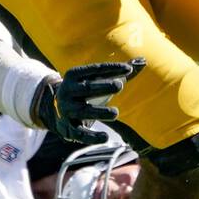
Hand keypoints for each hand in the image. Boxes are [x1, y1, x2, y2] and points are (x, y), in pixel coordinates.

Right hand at [29, 58, 145, 143]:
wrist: (55, 109)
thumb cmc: (84, 90)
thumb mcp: (95, 79)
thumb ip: (119, 72)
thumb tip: (143, 61)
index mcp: (74, 75)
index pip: (94, 69)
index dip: (111, 69)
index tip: (128, 69)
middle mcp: (68, 91)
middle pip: (87, 88)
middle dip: (103, 87)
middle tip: (120, 85)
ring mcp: (67, 109)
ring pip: (84, 111)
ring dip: (99, 112)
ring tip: (115, 113)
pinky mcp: (68, 127)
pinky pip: (80, 133)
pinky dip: (92, 136)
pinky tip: (105, 137)